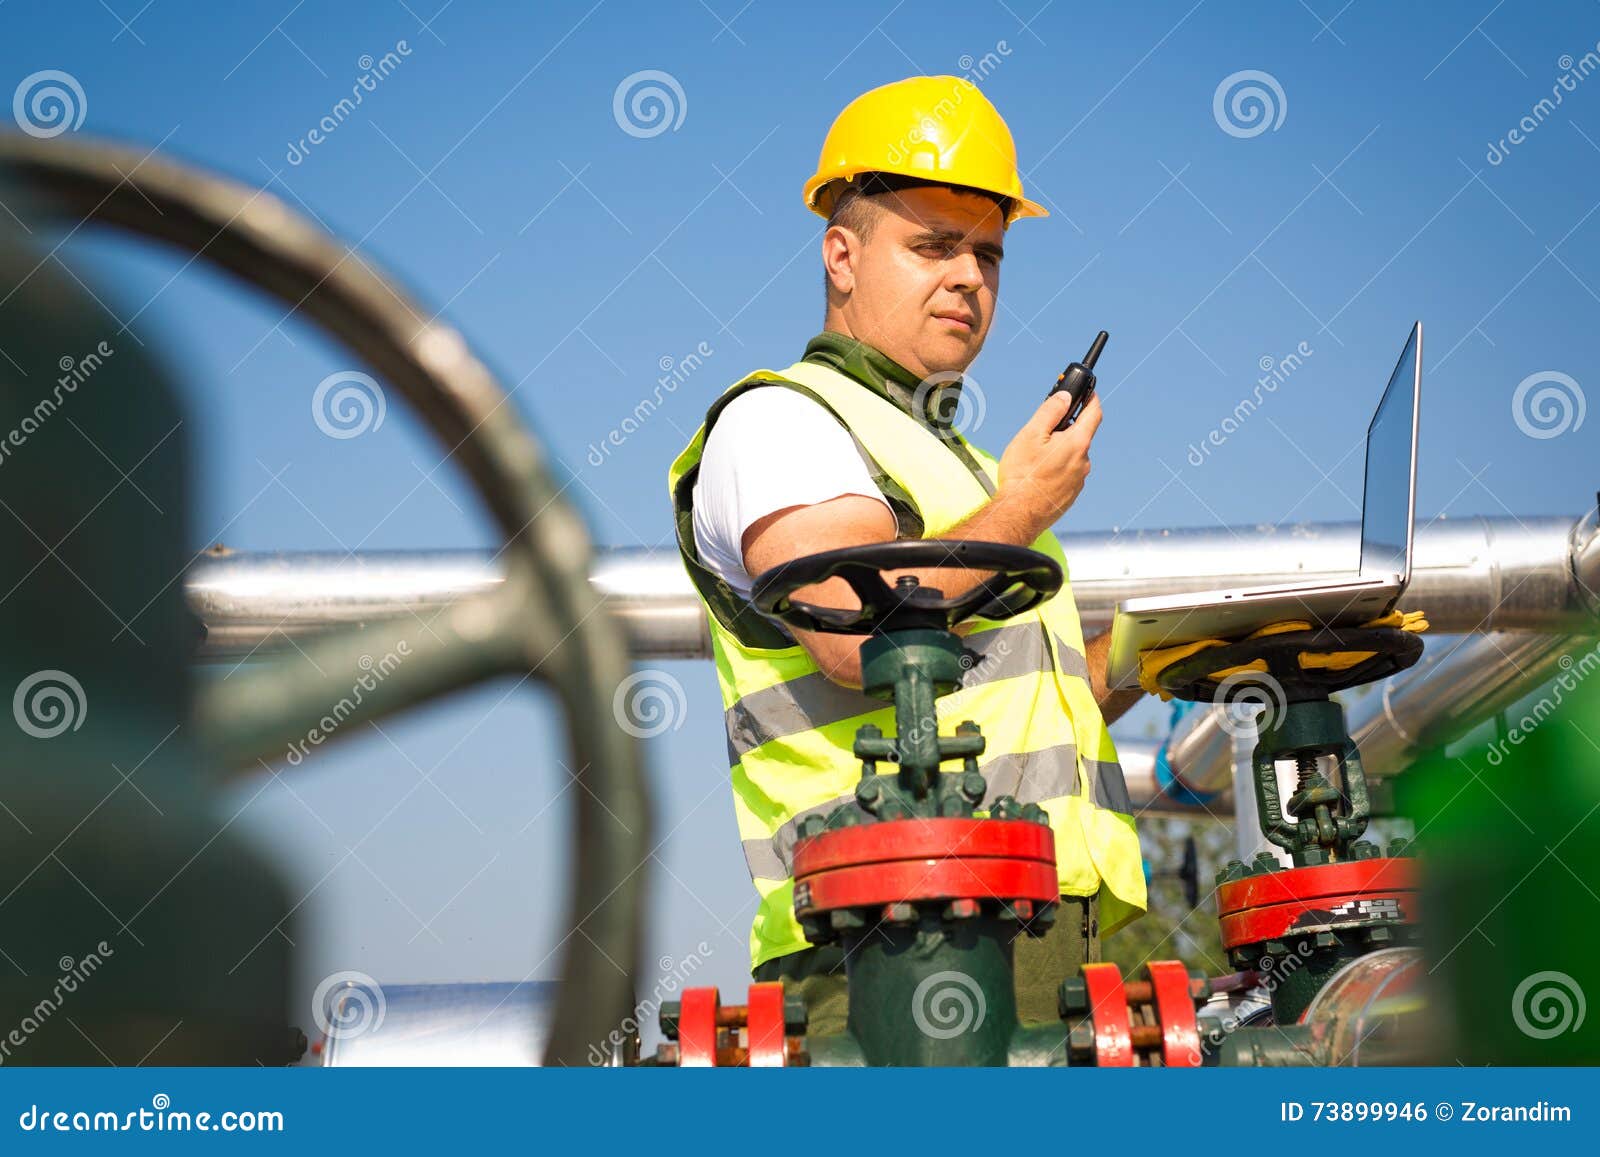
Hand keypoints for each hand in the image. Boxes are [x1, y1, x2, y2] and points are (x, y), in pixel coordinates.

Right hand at [994, 391, 1102, 532]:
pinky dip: (1056, 471)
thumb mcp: (1032, 434)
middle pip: (1080, 436)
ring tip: (1034, 461)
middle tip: (1042, 433)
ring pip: (1072, 457)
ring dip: (1059, 452)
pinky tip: (1037, 477)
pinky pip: (1067, 475)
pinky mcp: (1070, 495)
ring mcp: (1078, 481)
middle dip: (1065, 430)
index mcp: (1077, 444)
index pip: (1094, 413)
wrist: (1019, 513)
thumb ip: (1051, 412)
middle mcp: (1083, 462)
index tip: (1089, 391)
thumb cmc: (1022, 474)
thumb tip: (1065, 397)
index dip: (1091, 399)